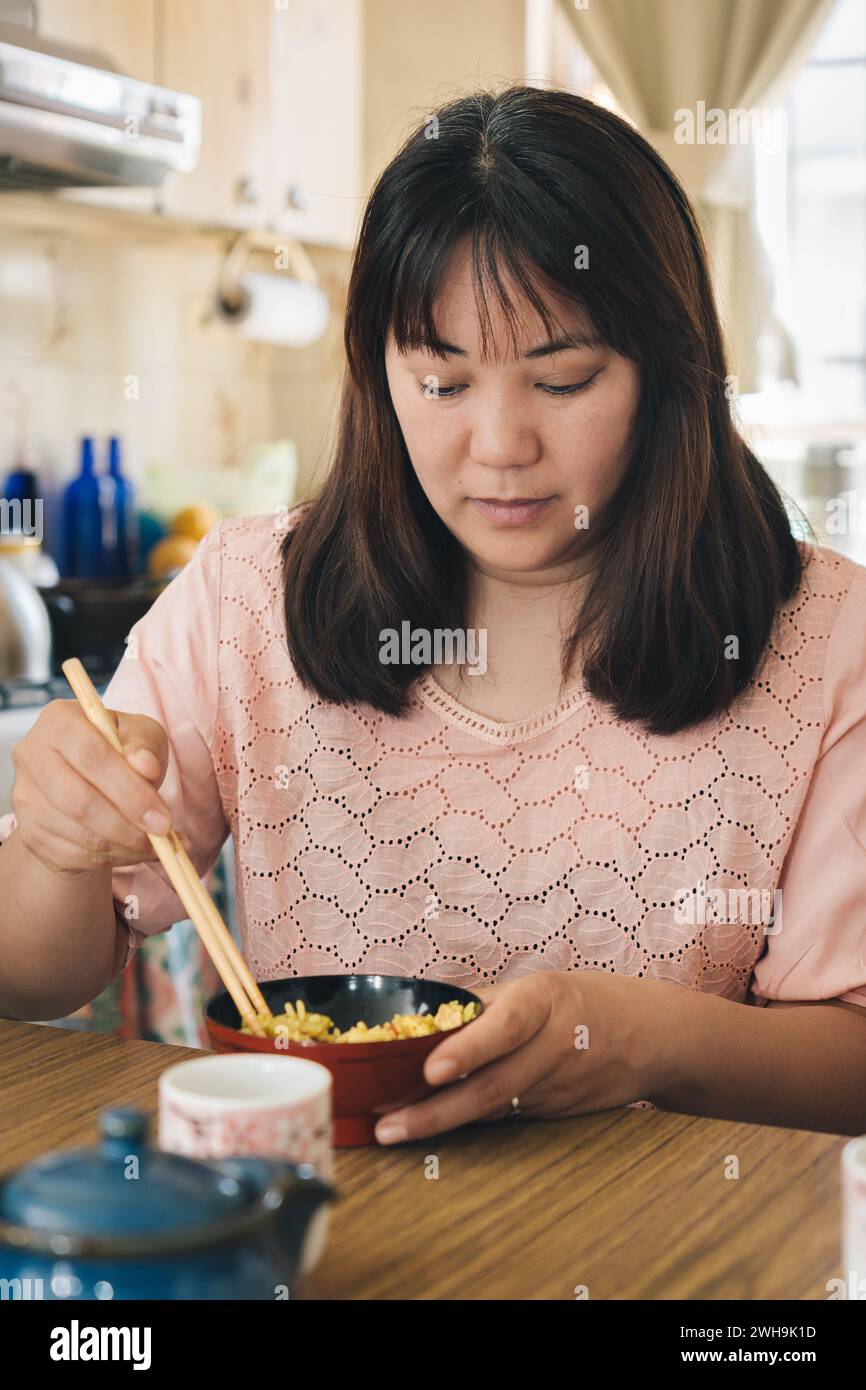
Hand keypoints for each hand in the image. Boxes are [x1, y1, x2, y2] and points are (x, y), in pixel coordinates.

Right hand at [11, 700, 186, 875]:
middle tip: (163, 837)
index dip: (130, 791)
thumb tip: (145, 767)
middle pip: (80, 802)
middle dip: (129, 827)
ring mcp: (25, 798)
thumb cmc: (120, 749)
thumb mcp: (141, 734)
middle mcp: (32, 756)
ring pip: (79, 836)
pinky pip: (74, 857)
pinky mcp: (29, 833)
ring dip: (126, 848)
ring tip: (158, 846)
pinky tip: (135, 851)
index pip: (92, 757)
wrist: (90, 778)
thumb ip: (145, 746)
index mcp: (59, 721)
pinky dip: (113, 860)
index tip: (164, 818)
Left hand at [374, 969, 671, 1142]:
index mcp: (544, 1001)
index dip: (468, 1050)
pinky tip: (433, 1129)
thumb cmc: (581, 1002)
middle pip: (491, 1086)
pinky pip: (506, 1118)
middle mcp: (552, 1046)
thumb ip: (481, 1003)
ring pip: (494, 1109)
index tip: (430, 1070)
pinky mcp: (559, 1114)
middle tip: (387, 1127)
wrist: (651, 1036)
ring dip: (441, 1123)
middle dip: (434, 1111)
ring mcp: (558, 1086)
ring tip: (394, 1133)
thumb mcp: (536, 986)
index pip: (505, 1027)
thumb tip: (418, 1015)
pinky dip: (468, 1124)